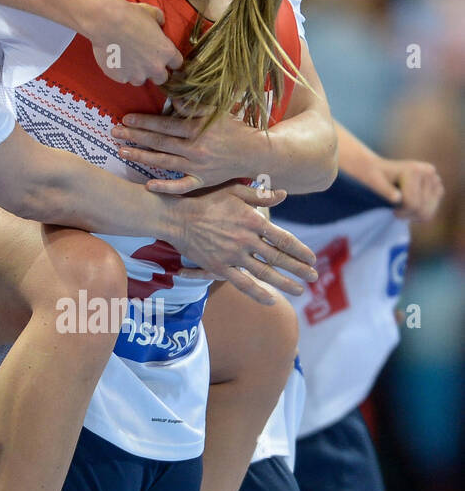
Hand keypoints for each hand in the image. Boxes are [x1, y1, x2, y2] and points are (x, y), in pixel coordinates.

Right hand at [89, 1, 182, 86]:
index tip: (162, 56)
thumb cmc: (129, 16)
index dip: (170, 60)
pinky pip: (123, 78)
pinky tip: (115, 59)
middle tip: (144, 60)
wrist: (106, 23)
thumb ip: (159, 19)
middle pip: (161, 78)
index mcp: (166, 52)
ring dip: (136, 72)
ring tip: (127, 59)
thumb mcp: (151, 12)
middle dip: (154, 71)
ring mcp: (137, 75)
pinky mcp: (120, 77)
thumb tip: (160, 22)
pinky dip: (120, 71)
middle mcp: (154, 67)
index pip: (177, 64)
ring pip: (140, 80)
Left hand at [114, 107, 259, 193]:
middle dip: (135, 137)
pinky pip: (182, 186)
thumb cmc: (234, 129)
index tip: (126, 119)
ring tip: (122, 152)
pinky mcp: (202, 181)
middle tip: (114, 133)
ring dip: (141, 157)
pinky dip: (166, 186)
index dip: (143, 122)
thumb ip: (192, 105)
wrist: (255, 153)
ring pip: (164, 162)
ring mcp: (198, 166)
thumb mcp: (215, 111)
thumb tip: (170, 94)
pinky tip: (149, 186)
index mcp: (197, 129)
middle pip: (159, 142)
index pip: (164, 125)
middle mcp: (195, 149)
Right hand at [169, 183, 316, 304]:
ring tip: (299, 290)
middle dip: (299, 269)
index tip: (312, 259)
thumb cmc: (205, 200)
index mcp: (253, 220)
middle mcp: (246, 240)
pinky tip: (271, 300)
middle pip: (279, 258)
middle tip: (314, 277)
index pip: (284, 239)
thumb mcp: (233, 191)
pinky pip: (242, 283)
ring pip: (264, 273)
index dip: (301, 251)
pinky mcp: (218, 266)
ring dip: (285, 283)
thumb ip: (260, 195)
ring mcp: (232, 255)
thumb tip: (284, 194)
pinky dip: (258, 293)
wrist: (176, 217)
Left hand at [369, 157, 443, 221]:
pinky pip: (432, 209)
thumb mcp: (374, 182)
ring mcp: (435, 179)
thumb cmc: (375, 177)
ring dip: (413, 215)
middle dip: (407, 214)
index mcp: (414, 170)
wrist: (381, 170)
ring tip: (402, 210)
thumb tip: (397, 198)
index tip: (392, 211)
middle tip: (396, 213)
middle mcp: (428, 172)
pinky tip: (410, 209)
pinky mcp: (437, 186)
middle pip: (421, 208)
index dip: (401, 212)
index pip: (412, 203)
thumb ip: (385, 190)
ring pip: (428, 211)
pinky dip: (421, 214)